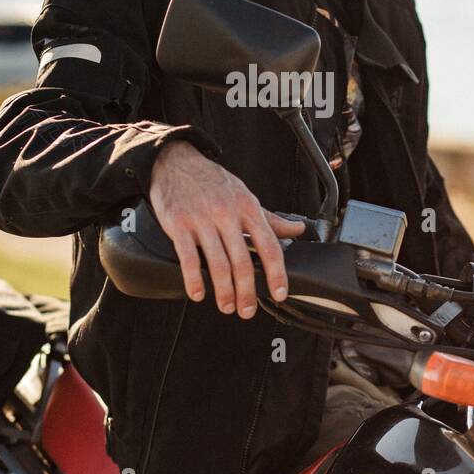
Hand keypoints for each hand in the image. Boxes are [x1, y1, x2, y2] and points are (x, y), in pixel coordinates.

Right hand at [149, 140, 304, 317]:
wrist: (176, 162)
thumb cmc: (213, 182)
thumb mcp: (245, 196)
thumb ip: (270, 219)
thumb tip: (297, 231)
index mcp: (247, 208)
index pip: (269, 245)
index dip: (276, 273)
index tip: (280, 293)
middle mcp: (226, 214)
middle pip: (243, 261)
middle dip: (247, 292)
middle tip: (247, 311)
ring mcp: (202, 220)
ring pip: (217, 263)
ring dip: (223, 291)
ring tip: (227, 306)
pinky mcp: (179, 224)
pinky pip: (188, 257)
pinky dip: (194, 280)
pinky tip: (198, 293)